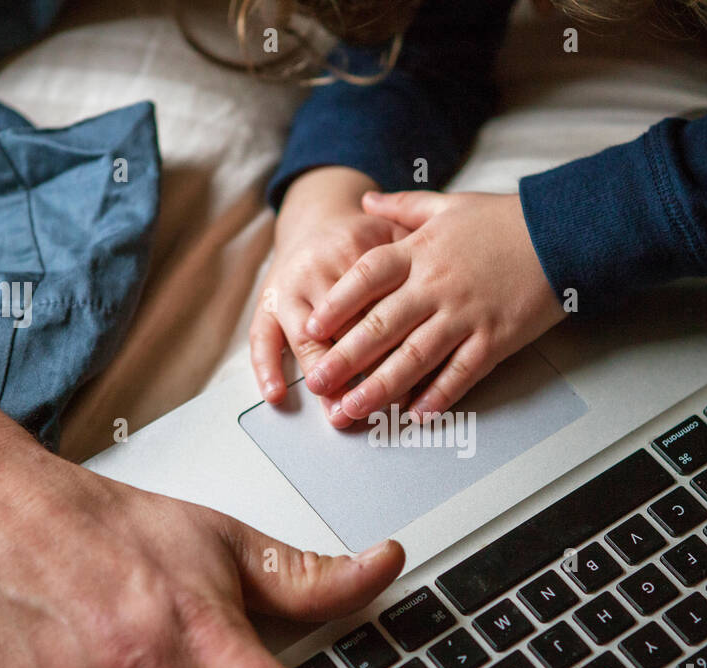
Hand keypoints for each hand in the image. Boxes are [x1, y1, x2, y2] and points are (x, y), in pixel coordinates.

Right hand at [250, 167, 408, 425]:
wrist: (318, 214)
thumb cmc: (366, 236)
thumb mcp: (394, 237)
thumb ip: (418, 265)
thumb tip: (445, 312)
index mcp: (354, 251)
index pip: (376, 307)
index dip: (393, 344)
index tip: (410, 377)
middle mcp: (316, 269)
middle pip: (339, 329)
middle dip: (357, 373)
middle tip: (373, 408)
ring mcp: (288, 287)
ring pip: (303, 339)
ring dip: (322, 380)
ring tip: (337, 414)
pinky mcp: (267, 302)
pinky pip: (261, 337)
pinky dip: (266, 368)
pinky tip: (277, 396)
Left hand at [301, 191, 565, 422]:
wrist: (563, 234)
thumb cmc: (506, 221)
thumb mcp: (449, 204)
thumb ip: (403, 207)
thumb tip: (367, 201)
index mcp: (421, 251)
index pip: (366, 277)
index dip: (337, 303)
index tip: (312, 325)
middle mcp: (437, 286)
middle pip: (381, 325)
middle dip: (345, 358)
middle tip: (319, 384)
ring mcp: (465, 316)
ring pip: (414, 358)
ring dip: (380, 387)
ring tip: (353, 408)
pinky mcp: (494, 339)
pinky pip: (460, 373)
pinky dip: (438, 396)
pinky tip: (416, 414)